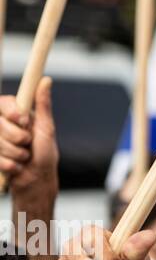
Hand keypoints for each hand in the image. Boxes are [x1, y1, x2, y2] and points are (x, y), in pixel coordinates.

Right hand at [0, 77, 58, 197]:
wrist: (36, 179)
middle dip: (17, 137)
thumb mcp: (46, 128)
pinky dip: (8, 164)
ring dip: (15, 152)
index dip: (11, 112)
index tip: (23, 120)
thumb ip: (43, 105)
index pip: (2, 103)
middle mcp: (3, 125)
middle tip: (28, 143)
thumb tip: (46, 80)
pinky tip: (16, 166)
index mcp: (17, 115)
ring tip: (25, 156)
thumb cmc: (44, 153)